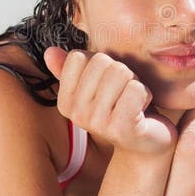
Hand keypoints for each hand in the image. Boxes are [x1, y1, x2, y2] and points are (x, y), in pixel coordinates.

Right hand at [44, 46, 177, 157]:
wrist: (144, 144)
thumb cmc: (120, 108)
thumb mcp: (95, 86)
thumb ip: (72, 69)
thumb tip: (49, 51)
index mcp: (66, 102)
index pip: (78, 57)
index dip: (100, 63)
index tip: (107, 84)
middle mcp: (77, 114)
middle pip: (102, 61)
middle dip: (121, 71)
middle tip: (124, 93)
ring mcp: (98, 123)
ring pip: (121, 71)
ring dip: (135, 82)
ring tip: (133, 101)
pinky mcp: (123, 128)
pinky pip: (136, 89)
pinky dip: (146, 94)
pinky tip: (142, 110)